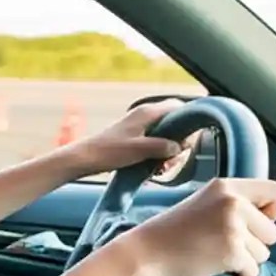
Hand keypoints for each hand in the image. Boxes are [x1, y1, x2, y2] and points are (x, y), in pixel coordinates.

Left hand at [61, 99, 199, 177]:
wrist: (85, 158)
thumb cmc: (109, 151)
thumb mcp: (139, 150)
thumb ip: (163, 146)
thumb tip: (180, 147)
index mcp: (148, 113)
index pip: (179, 107)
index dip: (189, 122)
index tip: (188, 141)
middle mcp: (146, 116)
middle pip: (176, 124)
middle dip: (179, 143)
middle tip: (173, 160)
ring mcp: (141, 127)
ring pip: (167, 137)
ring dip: (169, 153)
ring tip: (163, 167)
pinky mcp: (136, 139)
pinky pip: (156, 144)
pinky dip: (159, 155)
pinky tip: (155, 169)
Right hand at [113, 178, 275, 275]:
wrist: (144, 255)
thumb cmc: (169, 235)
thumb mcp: (202, 204)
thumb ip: (232, 205)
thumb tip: (265, 219)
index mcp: (226, 187)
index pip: (275, 192)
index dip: (272, 211)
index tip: (256, 223)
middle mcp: (233, 203)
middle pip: (272, 231)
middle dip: (254, 244)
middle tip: (223, 245)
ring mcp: (233, 228)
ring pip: (264, 253)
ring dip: (245, 261)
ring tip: (215, 256)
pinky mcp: (232, 253)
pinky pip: (253, 271)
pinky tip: (214, 268)